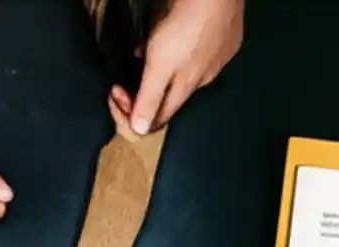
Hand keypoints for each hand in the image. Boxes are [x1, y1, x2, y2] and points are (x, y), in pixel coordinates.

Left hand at [110, 0, 243, 133]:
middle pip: (169, 99)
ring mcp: (215, 60)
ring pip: (184, 76)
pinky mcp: (222, 41)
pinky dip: (178, 53)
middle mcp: (203, 79)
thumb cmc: (186, 24)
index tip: (116, 92)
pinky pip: (196, 55)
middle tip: (121, 81)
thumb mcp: (160, 64)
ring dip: (160, 72)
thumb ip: (150, 97)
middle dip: (141, 94)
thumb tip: (140, 130)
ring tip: (143, 54)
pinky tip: (171, 36)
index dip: (133, 114)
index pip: (158, 118)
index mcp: (185, 88)